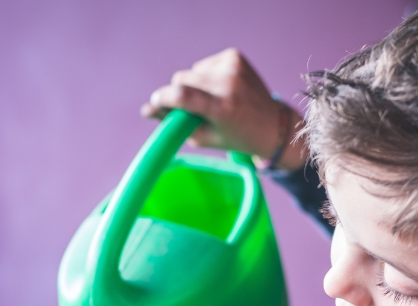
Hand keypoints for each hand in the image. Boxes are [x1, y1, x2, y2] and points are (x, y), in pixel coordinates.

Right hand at [142, 48, 306, 170]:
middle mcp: (229, 84)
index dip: (163, 98)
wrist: (271, 124)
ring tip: (208, 100)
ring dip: (193, 85)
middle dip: (177, 93)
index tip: (155, 104)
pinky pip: (204, 65)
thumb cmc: (234, 136)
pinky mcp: (235, 56)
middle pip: (182, 79)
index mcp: (222, 109)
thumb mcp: (202, 137)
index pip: (183, 95)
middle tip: (186, 108)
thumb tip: (146, 110)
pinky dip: (205, 77)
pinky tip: (218, 89)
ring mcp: (233, 67)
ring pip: (192, 71)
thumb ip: (174, 123)